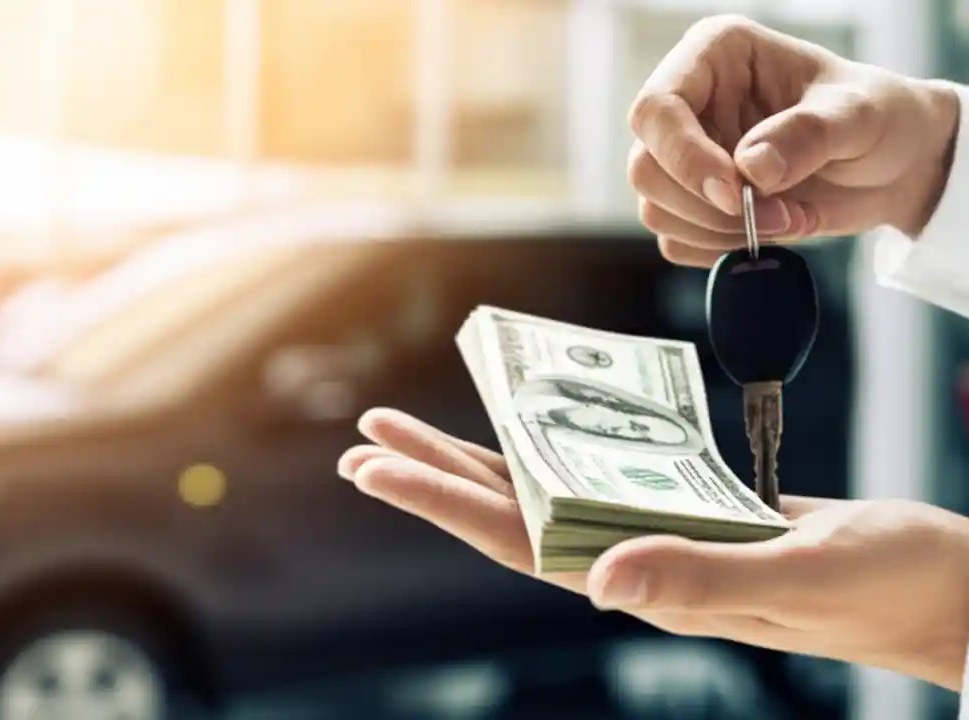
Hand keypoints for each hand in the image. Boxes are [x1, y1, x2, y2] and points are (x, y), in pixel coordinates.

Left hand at [339, 407, 968, 689]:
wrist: (944, 589)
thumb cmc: (891, 588)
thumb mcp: (802, 577)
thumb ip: (701, 582)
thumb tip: (599, 585)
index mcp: (651, 586)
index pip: (519, 543)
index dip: (442, 506)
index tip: (378, 469)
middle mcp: (640, 565)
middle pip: (512, 516)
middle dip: (435, 479)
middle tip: (366, 439)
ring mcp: (661, 540)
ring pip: (547, 494)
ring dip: (479, 462)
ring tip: (417, 433)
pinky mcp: (690, 515)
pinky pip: (602, 475)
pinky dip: (557, 448)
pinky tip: (530, 426)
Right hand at [629, 15, 960, 266]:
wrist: (895, 165)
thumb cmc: (878, 118)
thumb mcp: (859, 115)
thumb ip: (807, 134)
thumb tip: (750, 168)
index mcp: (715, 56)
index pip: (657, 108)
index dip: (685, 157)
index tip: (735, 193)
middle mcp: (690, 104)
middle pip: (646, 167)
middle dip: (706, 205)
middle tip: (775, 214)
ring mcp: (686, 157)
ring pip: (656, 209)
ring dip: (719, 230)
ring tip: (787, 218)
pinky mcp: (693, 202)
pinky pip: (676, 240)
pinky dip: (720, 248)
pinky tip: (770, 230)